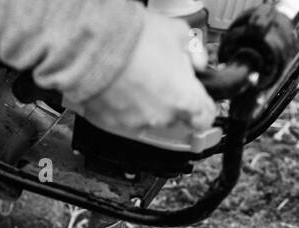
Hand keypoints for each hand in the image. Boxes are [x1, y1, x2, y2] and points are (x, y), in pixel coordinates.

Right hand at [77, 13, 216, 134]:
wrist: (94, 44)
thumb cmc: (135, 38)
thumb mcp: (178, 32)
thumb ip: (195, 52)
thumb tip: (197, 62)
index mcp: (184, 99)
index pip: (204, 118)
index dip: (203, 108)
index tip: (199, 101)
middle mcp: (161, 117)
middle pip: (174, 114)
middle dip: (170, 96)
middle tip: (160, 72)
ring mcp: (135, 122)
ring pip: (148, 114)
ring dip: (145, 99)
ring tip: (135, 74)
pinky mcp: (111, 122)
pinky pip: (123, 115)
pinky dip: (122, 103)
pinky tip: (119, 83)